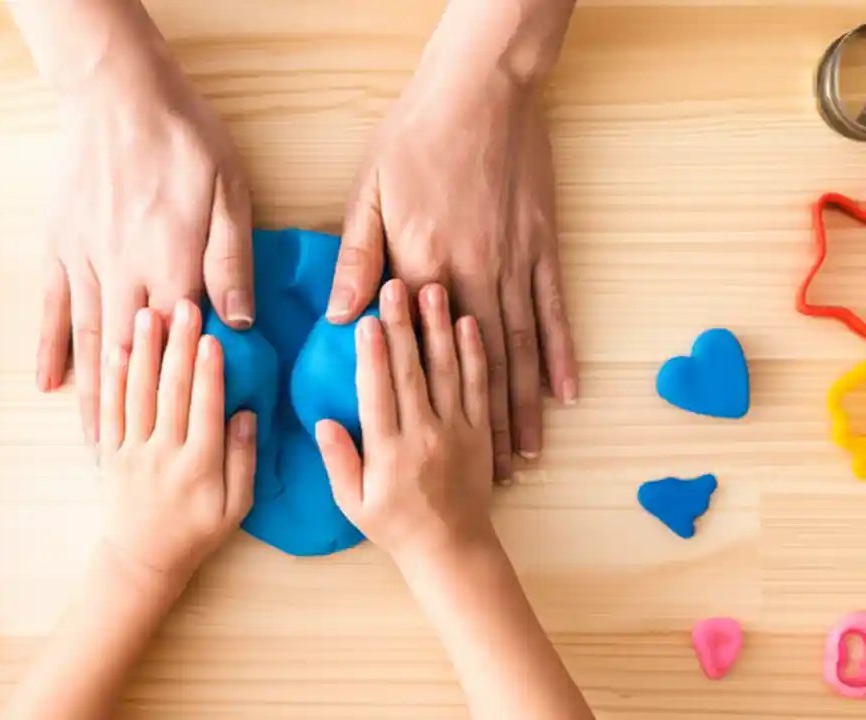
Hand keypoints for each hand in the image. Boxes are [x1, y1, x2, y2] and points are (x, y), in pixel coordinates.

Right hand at [36, 30, 254, 444]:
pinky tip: (45, 385)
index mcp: (173, 268)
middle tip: (133, 469)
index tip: (190, 440)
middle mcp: (125, 278)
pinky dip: (49, 350)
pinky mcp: (58, 251)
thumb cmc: (183, 139)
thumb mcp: (228, 194)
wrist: (115, 94)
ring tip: (93, 446)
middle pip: (131, 362)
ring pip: (90, 345)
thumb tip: (238, 326)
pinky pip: (51, 311)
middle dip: (133, 419)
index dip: (185, 396)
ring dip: (92, 400)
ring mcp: (85, 267)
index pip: (184, 346)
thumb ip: (231, 262)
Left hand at [99, 300, 256, 589]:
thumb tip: (246, 414)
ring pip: (137, 394)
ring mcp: (132, 452)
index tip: (213, 336)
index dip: (209, 371)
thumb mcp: (236, 507)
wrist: (143, 560)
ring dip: (143, 352)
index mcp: (199, 466)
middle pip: (171, 392)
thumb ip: (243, 460)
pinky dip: (112, 380)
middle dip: (178, 346)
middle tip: (184, 306)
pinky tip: (118, 351)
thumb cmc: (197, 532)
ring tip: (148, 314)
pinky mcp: (109, 454)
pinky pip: (109, 412)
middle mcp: (164, 455)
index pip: (205, 408)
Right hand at [316, 279, 494, 565]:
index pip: (378, 394)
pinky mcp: (479, 431)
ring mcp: (456, 431)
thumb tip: (322, 422)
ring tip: (432, 289)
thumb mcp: (352, 502)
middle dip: (402, 326)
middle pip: (412, 372)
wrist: (452, 549)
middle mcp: (424, 436)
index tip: (365, 320)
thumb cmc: (394, 525)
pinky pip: (479, 386)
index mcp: (388, 452)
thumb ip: (337, 462)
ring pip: (447, 371)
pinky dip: (474, 353)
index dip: (372, 355)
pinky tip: (467, 323)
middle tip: (394, 285)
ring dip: (439, 328)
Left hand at [327, 63, 576, 480]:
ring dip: (525, 407)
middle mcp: (474, 280)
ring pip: (521, 351)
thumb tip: (340, 318)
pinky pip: (554, 312)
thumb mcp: (367, 198)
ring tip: (529, 454)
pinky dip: (561, 355)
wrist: (479, 93)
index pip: (426, 360)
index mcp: (424, 272)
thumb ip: (356, 261)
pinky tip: (567, 393)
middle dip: (487, 430)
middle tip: (493, 480)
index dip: (433, 412)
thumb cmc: (414, 142)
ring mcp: (515, 267)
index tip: (434, 457)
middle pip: (481, 370)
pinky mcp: (543, 248)